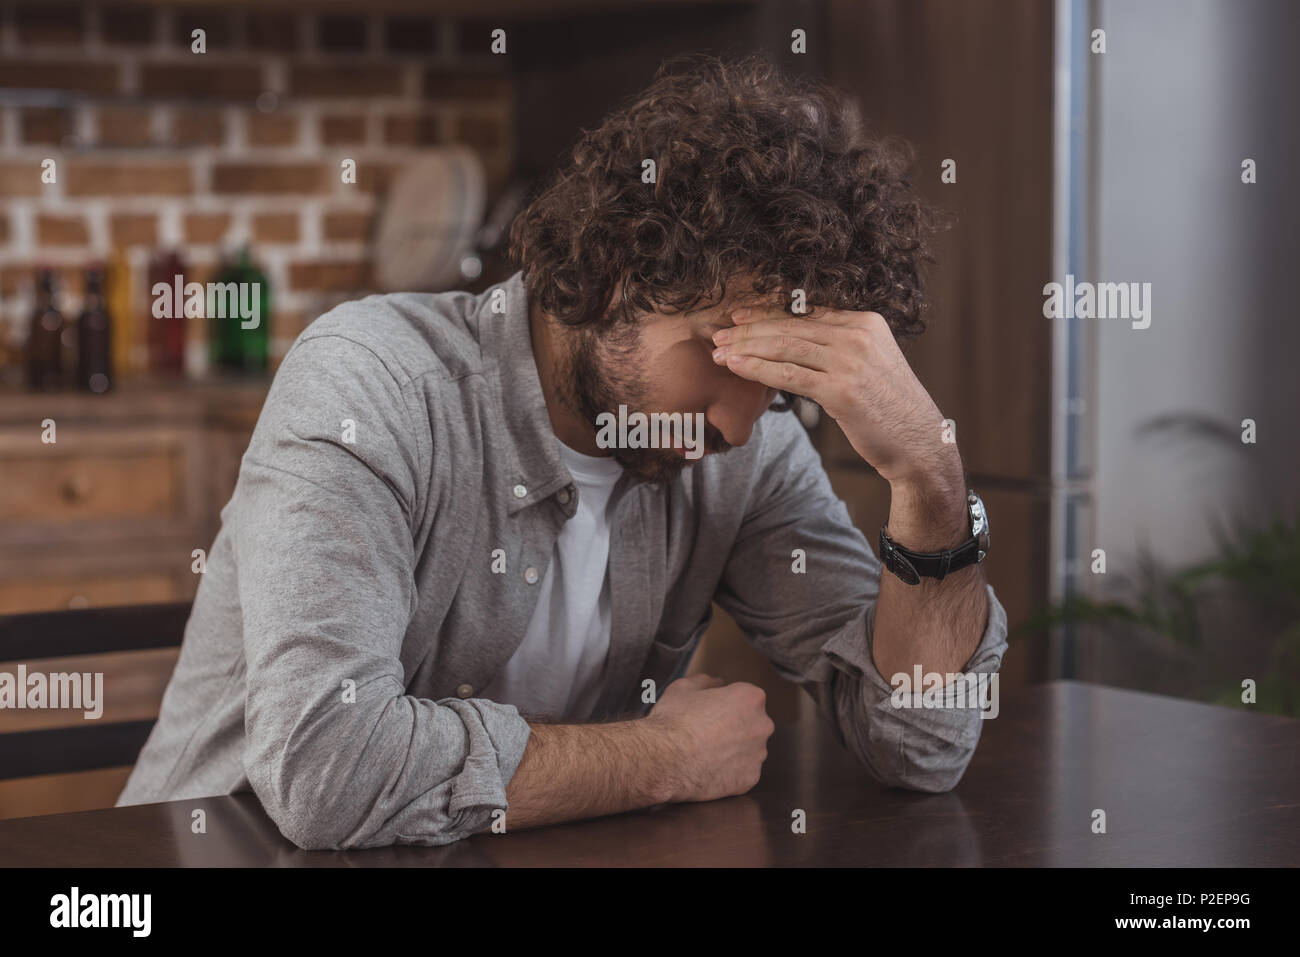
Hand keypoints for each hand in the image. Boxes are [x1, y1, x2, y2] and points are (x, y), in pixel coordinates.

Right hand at [645, 673, 774, 803]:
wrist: (664, 761)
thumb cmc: (673, 722)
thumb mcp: (683, 688)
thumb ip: (706, 681)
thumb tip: (715, 682)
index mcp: (750, 698)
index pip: (745, 696)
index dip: (724, 703)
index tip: (710, 711)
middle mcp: (762, 725)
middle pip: (751, 723)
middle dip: (734, 726)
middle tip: (707, 732)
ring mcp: (758, 754)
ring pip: (748, 749)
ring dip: (733, 749)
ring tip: (705, 752)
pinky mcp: (749, 779)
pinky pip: (743, 772)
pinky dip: (729, 772)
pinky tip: (709, 768)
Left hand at [711, 305, 960, 488]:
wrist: (920, 443)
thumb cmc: (890, 409)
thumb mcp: (871, 364)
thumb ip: (841, 348)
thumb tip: (800, 343)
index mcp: (866, 322)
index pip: (806, 311)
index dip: (768, 312)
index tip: (739, 316)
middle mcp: (859, 334)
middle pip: (791, 326)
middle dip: (749, 329)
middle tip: (718, 333)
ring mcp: (851, 361)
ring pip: (785, 347)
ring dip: (746, 347)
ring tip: (718, 350)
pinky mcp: (841, 390)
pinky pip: (789, 374)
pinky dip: (758, 368)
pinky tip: (735, 366)